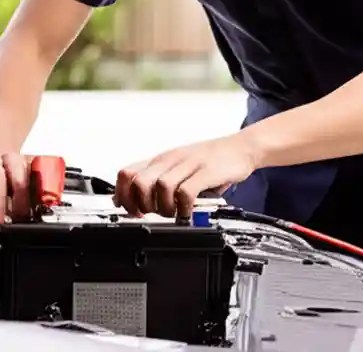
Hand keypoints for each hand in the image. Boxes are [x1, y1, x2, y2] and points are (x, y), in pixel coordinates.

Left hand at [114, 135, 258, 218]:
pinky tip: (187, 213)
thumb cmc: (209, 162)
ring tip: (173, 214)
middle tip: (152, 214)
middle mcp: (170, 160)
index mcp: (160, 161)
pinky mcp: (206, 172)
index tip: (130, 211)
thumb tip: (137, 203)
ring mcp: (188, 164)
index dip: (122, 195)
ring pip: (160, 186)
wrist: (240, 148)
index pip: (127, 173)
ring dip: (163, 208)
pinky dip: (183, 208)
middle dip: (141, 205)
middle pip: (138, 181)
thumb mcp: (179, 169)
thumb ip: (161, 183)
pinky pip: (186, 192)